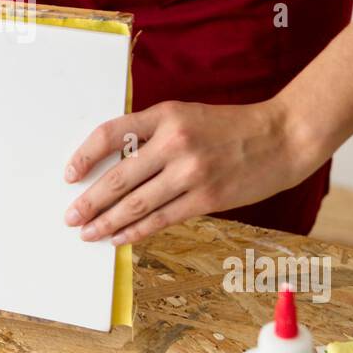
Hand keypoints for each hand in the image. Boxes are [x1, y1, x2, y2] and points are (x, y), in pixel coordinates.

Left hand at [63, 99, 319, 245]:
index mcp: (165, 115)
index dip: (85, 155)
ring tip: (87, 233)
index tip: (70, 174)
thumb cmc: (230, 127)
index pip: (110, 133)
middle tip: (70, 216)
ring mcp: (190, 172)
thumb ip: (153, 135)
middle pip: (118, 177)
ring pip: (136, 203)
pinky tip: (119, 238)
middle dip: (89, 201)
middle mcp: (174, 142)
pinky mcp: (206, 197)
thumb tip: (114, 166)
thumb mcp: (187, 116)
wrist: (282, 137)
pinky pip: (161, 219)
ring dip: (106, 222)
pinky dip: (136, 231)